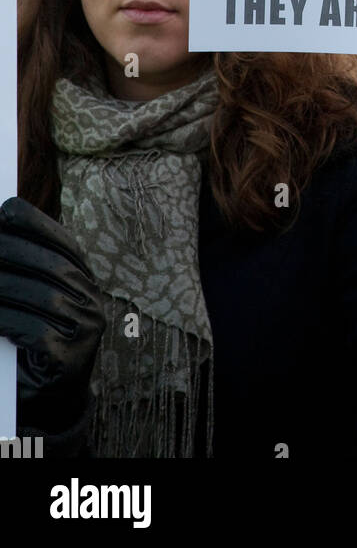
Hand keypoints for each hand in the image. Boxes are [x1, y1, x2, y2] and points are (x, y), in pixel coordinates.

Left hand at [0, 197, 104, 436]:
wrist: (46, 404)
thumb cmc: (30, 347)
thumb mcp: (31, 302)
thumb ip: (24, 274)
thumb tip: (1, 234)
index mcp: (85, 283)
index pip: (63, 244)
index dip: (36, 224)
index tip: (7, 208)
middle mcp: (92, 302)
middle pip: (50, 265)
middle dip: (10, 249)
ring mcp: (86, 330)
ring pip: (38, 294)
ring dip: (0, 282)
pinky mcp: (70, 357)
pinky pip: (30, 326)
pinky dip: (3, 316)